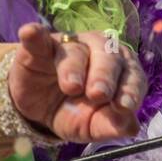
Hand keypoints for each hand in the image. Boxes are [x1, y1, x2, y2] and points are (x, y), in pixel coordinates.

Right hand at [7, 23, 146, 143]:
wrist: (36, 110)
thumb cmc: (73, 112)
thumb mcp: (90, 126)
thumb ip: (110, 126)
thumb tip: (131, 127)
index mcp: (119, 70)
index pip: (131, 75)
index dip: (130, 90)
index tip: (124, 107)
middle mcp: (99, 50)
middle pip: (107, 55)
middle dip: (104, 76)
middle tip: (98, 94)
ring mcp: (68, 44)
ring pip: (76, 49)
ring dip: (74, 67)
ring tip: (71, 86)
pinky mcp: (40, 45)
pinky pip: (38, 37)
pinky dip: (35, 34)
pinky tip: (29, 32)